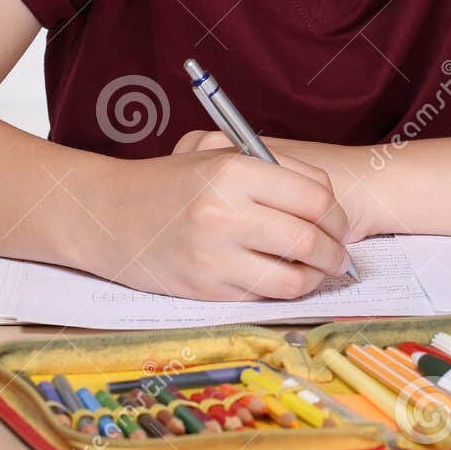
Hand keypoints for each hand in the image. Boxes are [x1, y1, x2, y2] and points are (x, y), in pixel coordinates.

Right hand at [88, 135, 353, 301]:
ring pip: (294, 276)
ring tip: (321, 270)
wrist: (109, 215)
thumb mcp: (216, 153)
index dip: (336, 212)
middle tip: (340, 253)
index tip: (339, 221)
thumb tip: (326, 198)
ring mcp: (215, 255)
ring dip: (318, 276)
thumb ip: (271, 167)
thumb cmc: (170, 182)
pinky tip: (288, 281)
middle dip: (335, 250)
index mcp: (234, 170)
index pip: (315, 195)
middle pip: (310, 238)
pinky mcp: (207, 288)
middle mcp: (225, 212)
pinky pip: (266, 296)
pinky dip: (287, 291)